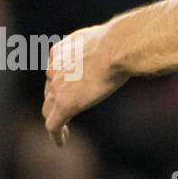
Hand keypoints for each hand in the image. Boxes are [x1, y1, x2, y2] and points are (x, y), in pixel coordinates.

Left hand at [43, 24, 126, 145]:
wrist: (118, 46)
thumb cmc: (121, 39)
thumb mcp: (108, 37)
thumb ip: (106, 44)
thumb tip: (129, 45)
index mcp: (61, 51)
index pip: (55, 69)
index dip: (61, 80)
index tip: (70, 86)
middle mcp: (54, 68)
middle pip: (50, 89)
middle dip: (57, 98)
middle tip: (68, 107)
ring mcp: (58, 88)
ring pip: (49, 108)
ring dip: (54, 117)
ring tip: (63, 128)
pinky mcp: (65, 104)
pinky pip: (53, 125)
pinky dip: (56, 135)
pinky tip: (62, 141)